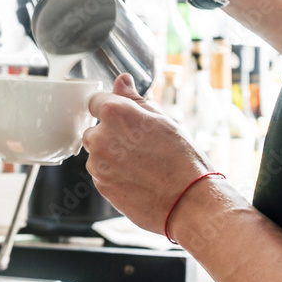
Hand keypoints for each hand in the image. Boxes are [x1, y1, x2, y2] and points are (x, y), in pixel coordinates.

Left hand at [83, 73, 212, 233]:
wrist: (188, 200)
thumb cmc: (181, 158)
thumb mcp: (161, 120)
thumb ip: (134, 99)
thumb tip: (121, 81)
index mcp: (115, 114)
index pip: (95, 101)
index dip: (110, 108)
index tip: (123, 117)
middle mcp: (100, 138)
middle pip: (94, 129)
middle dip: (110, 134)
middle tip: (139, 144)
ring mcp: (97, 164)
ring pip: (97, 153)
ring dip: (111, 155)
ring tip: (142, 164)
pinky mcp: (100, 186)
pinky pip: (101, 173)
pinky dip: (114, 174)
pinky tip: (138, 178)